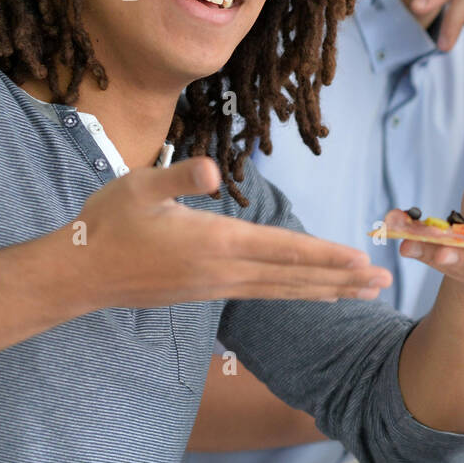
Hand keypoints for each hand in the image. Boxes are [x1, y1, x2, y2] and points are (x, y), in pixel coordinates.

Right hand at [72, 157, 391, 307]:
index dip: (325, 254)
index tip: (361, 260)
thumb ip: (176, 176)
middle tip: (384, 284)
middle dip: (342, 279)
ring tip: (364, 294)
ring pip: (285, 290)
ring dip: (327, 291)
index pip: (283, 250)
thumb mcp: (138, 186)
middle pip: (295, 276)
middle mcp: (225, 270)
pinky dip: (298, 293)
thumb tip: (208, 167)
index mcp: (216, 241)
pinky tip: (315, 294)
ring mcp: (219, 286)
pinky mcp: (210, 293)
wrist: (78, 273)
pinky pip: (267, 295)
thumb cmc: (107, 223)